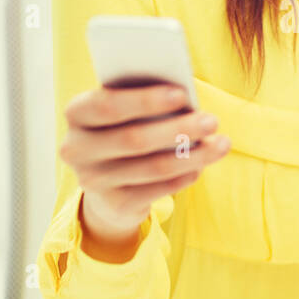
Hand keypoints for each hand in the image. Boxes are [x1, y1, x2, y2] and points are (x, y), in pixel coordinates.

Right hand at [60, 82, 230, 238]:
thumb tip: (187, 101)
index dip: (145, 100)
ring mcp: (93, 180)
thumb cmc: (124, 129)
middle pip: (134, 139)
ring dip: (192, 155)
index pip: (107, 105)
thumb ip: (144, 101)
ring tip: (221, 144)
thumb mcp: (125, 112)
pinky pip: (158, 190)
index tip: (182, 94)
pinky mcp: (114, 204)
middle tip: (212, 120)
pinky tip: (201, 166)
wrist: (106, 184)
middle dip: (178, 129)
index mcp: (77, 114)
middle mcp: (77, 149)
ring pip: (152, 167)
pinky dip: (183, 176)